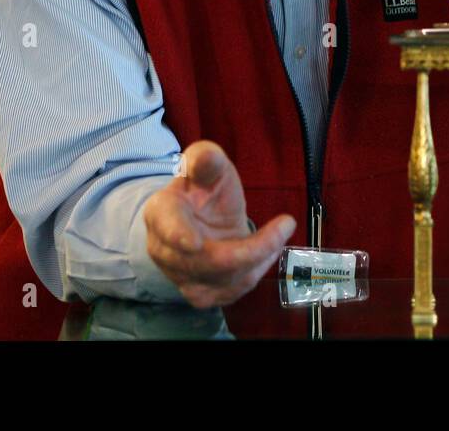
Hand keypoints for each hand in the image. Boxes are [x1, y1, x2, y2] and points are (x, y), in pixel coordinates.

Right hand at [142, 139, 295, 308]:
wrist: (202, 217)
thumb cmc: (205, 187)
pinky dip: (255, 273)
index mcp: (161, 212)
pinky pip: (230, 291)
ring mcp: (179, 275)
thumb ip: (206, 159)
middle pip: (205, 260)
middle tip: (286, 224)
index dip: (177, 236)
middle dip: (251, 247)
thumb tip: (205, 156)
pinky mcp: (199, 292)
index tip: (193, 243)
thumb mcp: (209, 165)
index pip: (166, 226)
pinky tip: (268, 252)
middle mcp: (163, 249)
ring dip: (259, 259)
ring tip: (279, 235)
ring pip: (222, 279)